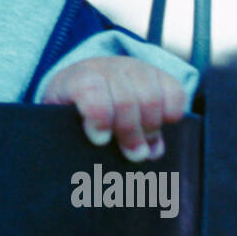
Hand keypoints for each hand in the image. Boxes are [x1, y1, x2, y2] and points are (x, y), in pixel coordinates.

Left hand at [41, 56, 186, 161]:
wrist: (87, 82)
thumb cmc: (72, 113)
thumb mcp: (60, 123)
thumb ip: (70, 138)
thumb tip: (91, 167)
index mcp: (75, 80)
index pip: (90, 89)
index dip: (99, 115)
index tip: (100, 140)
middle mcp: (106, 69)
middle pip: (126, 100)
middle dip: (131, 133)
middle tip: (132, 155)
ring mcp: (133, 68)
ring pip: (151, 97)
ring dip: (151, 129)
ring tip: (145, 149)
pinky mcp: (158, 73)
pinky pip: (175, 92)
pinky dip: (172, 114)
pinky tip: (160, 128)